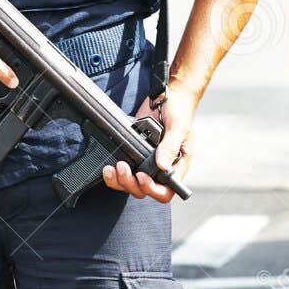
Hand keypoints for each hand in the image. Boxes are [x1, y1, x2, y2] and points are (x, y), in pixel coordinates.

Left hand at [101, 84, 195, 202]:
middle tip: (122, 168)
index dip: (152, 189)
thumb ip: (170, 146)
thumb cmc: (179, 111)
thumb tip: (162, 165)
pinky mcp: (134, 157)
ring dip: (119, 181)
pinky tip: (108, 166)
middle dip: (131, 183)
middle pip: (144, 190)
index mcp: (177, 166)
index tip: (142, 176)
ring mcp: (146, 164)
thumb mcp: (178, 127)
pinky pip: (123, 174)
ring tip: (111, 168)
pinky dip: (114, 174)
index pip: (166, 191)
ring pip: (131, 185)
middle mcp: (161, 169)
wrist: (167, 97)